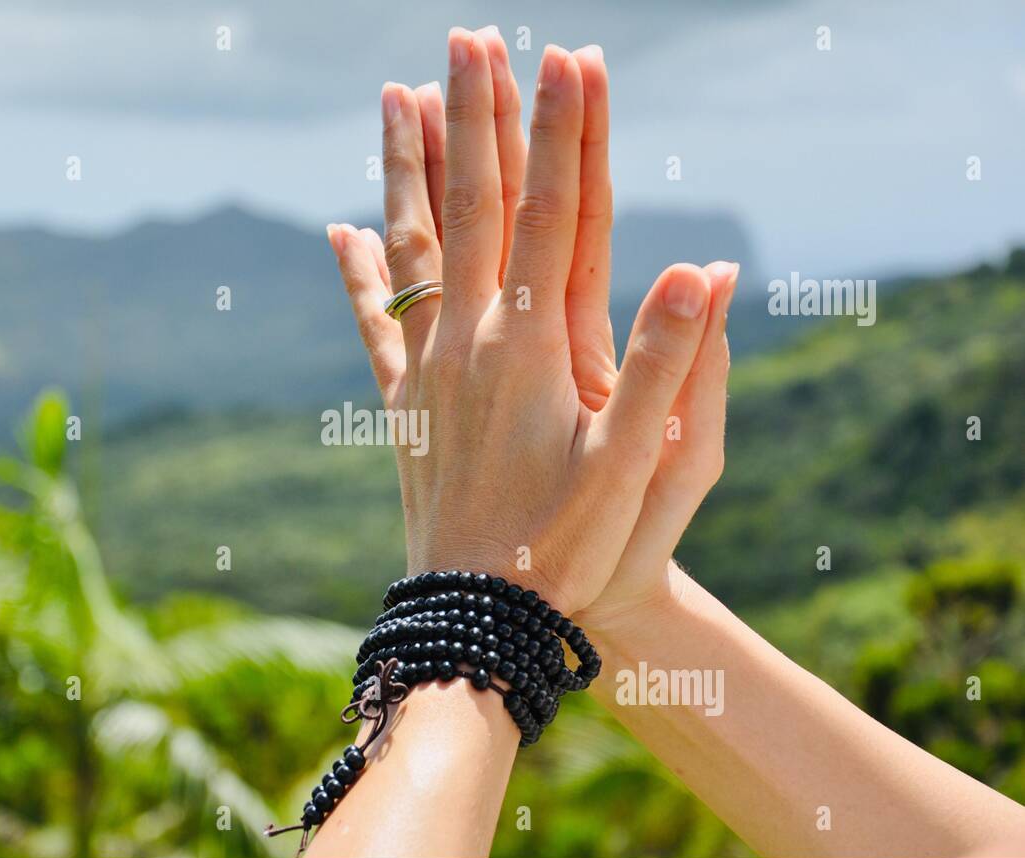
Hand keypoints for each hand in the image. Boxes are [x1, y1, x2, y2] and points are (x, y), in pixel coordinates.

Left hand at [328, 27, 731, 617]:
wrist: (477, 618)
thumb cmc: (569, 549)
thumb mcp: (639, 469)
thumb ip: (666, 367)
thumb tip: (698, 270)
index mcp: (533, 346)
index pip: (553, 213)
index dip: (564, 133)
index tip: (568, 55)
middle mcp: (470, 342)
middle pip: (472, 206)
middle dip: (477, 117)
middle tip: (472, 36)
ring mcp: (426, 370)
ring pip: (412, 245)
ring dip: (407, 168)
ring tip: (396, 95)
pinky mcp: (402, 405)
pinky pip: (373, 323)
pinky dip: (359, 272)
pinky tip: (341, 232)